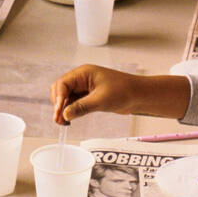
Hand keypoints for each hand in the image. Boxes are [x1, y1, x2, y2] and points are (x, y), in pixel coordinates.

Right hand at [50, 66, 191, 123]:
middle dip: (58, 104)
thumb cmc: (124, 91)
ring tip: (64, 123)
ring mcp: (84, 87)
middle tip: (59, 120)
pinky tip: (70, 120)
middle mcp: (81, 79)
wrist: (139, 95)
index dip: (58, 99)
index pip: (63, 84)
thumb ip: (82, 107)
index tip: (58, 113)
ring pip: (66, 97)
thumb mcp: (102, 100)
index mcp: (83, 73)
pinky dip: (70, 111)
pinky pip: (74, 102)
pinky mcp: (89, 96)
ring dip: (63, 109)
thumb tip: (65, 114)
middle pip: (60, 90)